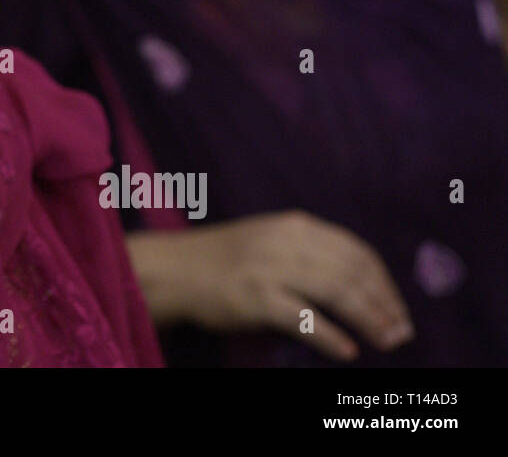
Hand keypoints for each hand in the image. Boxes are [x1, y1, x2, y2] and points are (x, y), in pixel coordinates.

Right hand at [127, 210, 413, 360]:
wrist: (174, 269)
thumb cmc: (225, 260)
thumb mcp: (270, 240)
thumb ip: (310, 252)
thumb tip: (361, 283)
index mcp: (295, 226)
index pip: (356, 251)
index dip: (384, 282)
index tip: (399, 309)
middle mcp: (286, 241)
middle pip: (352, 271)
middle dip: (384, 304)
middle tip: (402, 333)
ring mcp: (269, 268)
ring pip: (335, 291)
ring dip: (369, 319)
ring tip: (387, 342)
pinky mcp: (254, 297)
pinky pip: (302, 317)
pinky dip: (329, 335)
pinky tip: (347, 350)